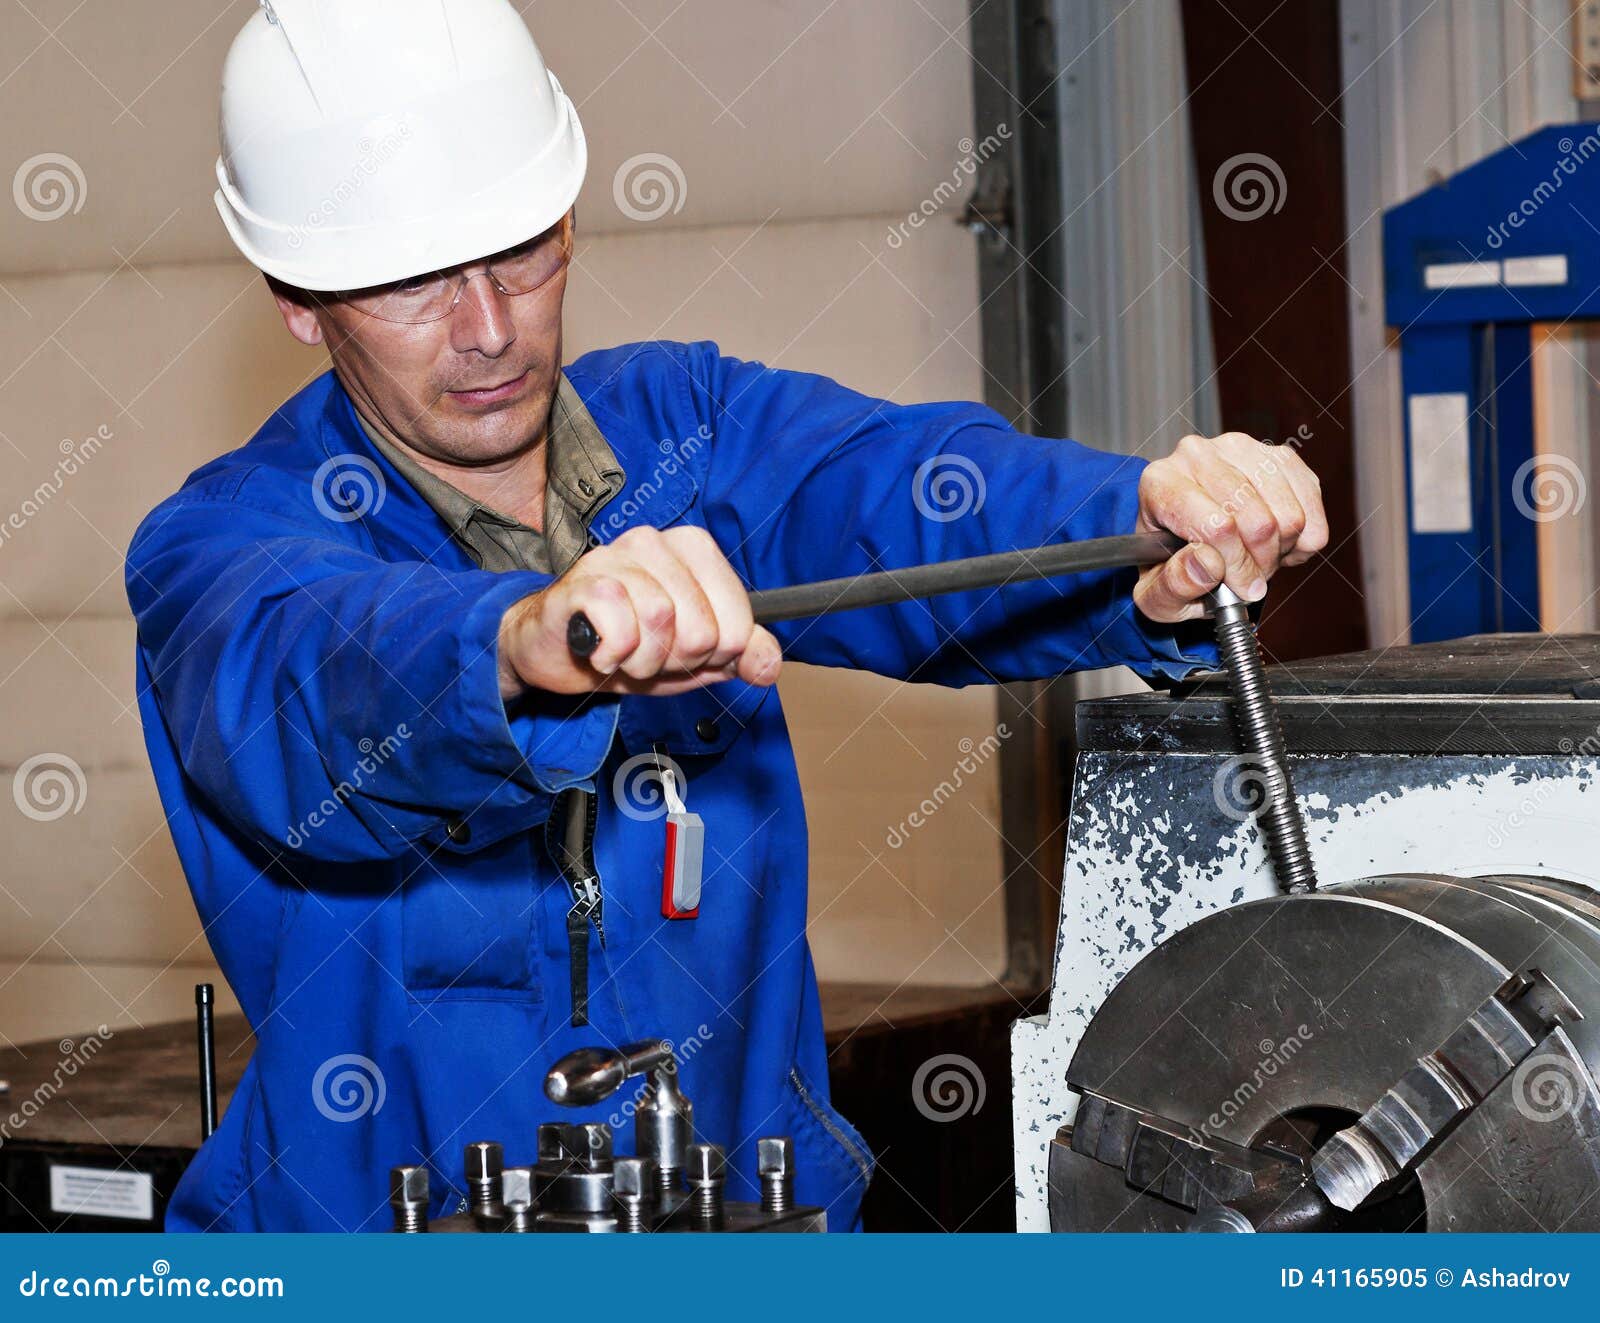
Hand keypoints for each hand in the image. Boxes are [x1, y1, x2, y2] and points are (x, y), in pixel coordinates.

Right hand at [497, 525, 781, 696]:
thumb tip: (768, 665)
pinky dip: (614, 657)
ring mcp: (617, 556)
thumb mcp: (693, 657)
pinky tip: (602, 651)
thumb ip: (737, 655)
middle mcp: (656, 542)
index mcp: (694, 550)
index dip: (715, 654)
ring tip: (625, 654)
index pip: (739, 621)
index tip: (685, 652)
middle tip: (648, 655)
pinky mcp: (583, 581)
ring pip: (661, 623)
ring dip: (643, 662)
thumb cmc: (625, 644)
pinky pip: (621, 629)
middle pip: (702, 628)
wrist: (553, 649)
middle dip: (677, 661)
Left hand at [1134, 432, 1327, 622]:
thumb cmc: (1170, 566)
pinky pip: (1311, 507)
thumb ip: (1173, 585)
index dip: (1235, 566)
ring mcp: (1241, 449)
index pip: (1216, 525)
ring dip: (1280, 551)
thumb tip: (1207, 564)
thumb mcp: (1157, 593)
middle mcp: (1197, 455)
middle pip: (1258, 521)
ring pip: (1289, 516)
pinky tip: (1274, 541)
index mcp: (1159, 483)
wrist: (1188, 540)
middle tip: (1248, 578)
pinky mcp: (1277, 455)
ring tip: (1255, 558)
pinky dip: (1303, 538)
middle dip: (1260, 564)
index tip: (1238, 587)